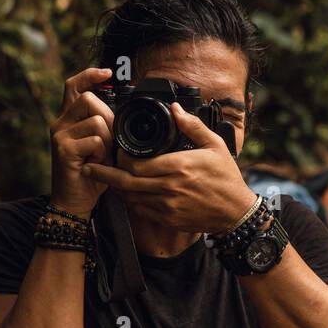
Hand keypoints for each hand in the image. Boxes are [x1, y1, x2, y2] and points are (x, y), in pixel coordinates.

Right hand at [49, 67, 115, 217]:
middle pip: (89, 99)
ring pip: (96, 120)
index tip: (107, 72)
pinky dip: (102, 154)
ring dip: (108, 140)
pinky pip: (95, 140)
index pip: (73, 85)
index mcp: (67, 119)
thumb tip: (122, 115)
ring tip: (102, 157)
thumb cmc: (89, 176)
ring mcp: (59, 135)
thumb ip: (105, 129)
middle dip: (108, 118)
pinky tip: (96, 165)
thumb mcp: (99, 148)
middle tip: (111, 141)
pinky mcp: (63, 149)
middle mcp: (59, 123)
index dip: (90, 74)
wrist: (73, 203)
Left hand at [82, 103, 255, 232]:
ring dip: (116, 189)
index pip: (137, 164)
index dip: (120, 158)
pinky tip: (126, 193)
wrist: (236, 212)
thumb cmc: (226, 178)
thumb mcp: (215, 145)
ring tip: (104, 179)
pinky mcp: (169, 219)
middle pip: (127, 182)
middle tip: (91, 167)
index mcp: (179, 166)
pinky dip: (131, 202)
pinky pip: (142, 211)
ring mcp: (168, 206)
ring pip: (131, 198)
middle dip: (106, 174)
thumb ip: (192, 125)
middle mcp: (170, 187)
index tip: (114, 151)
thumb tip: (174, 108)